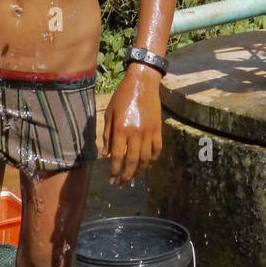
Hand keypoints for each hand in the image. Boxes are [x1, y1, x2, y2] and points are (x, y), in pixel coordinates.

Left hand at [104, 63, 162, 185]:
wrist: (143, 83)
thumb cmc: (123, 96)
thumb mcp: (110, 113)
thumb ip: (108, 135)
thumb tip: (107, 154)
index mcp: (122, 129)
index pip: (118, 156)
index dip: (114, 170)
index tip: (111, 179)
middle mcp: (136, 133)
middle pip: (132, 161)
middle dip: (126, 176)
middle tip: (121, 184)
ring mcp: (149, 132)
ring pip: (146, 159)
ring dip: (139, 171)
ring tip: (132, 178)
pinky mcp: (158, 130)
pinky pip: (157, 150)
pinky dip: (153, 160)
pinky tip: (147, 165)